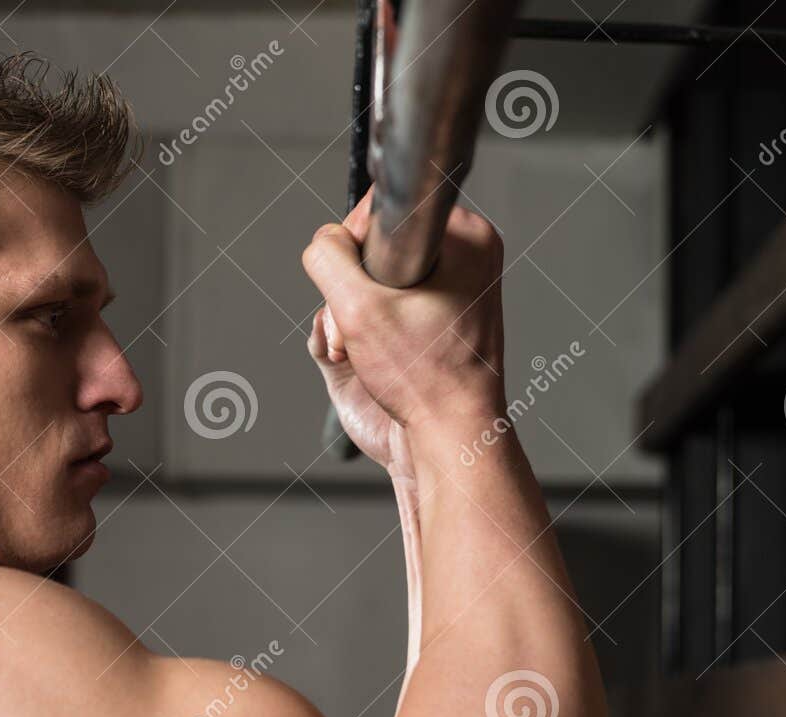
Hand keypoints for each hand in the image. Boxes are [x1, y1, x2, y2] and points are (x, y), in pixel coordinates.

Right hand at [302, 188, 506, 453]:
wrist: (443, 439)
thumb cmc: (424, 378)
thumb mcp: (362, 306)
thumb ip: (329, 259)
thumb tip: (322, 244)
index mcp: (463, 240)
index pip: (388, 208)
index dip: (356, 241)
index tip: (361, 277)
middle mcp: (450, 265)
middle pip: (365, 250)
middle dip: (346, 290)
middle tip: (359, 322)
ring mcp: (426, 301)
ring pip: (356, 286)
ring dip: (341, 320)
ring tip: (357, 351)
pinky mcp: (404, 333)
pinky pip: (356, 316)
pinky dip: (342, 338)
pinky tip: (353, 361)